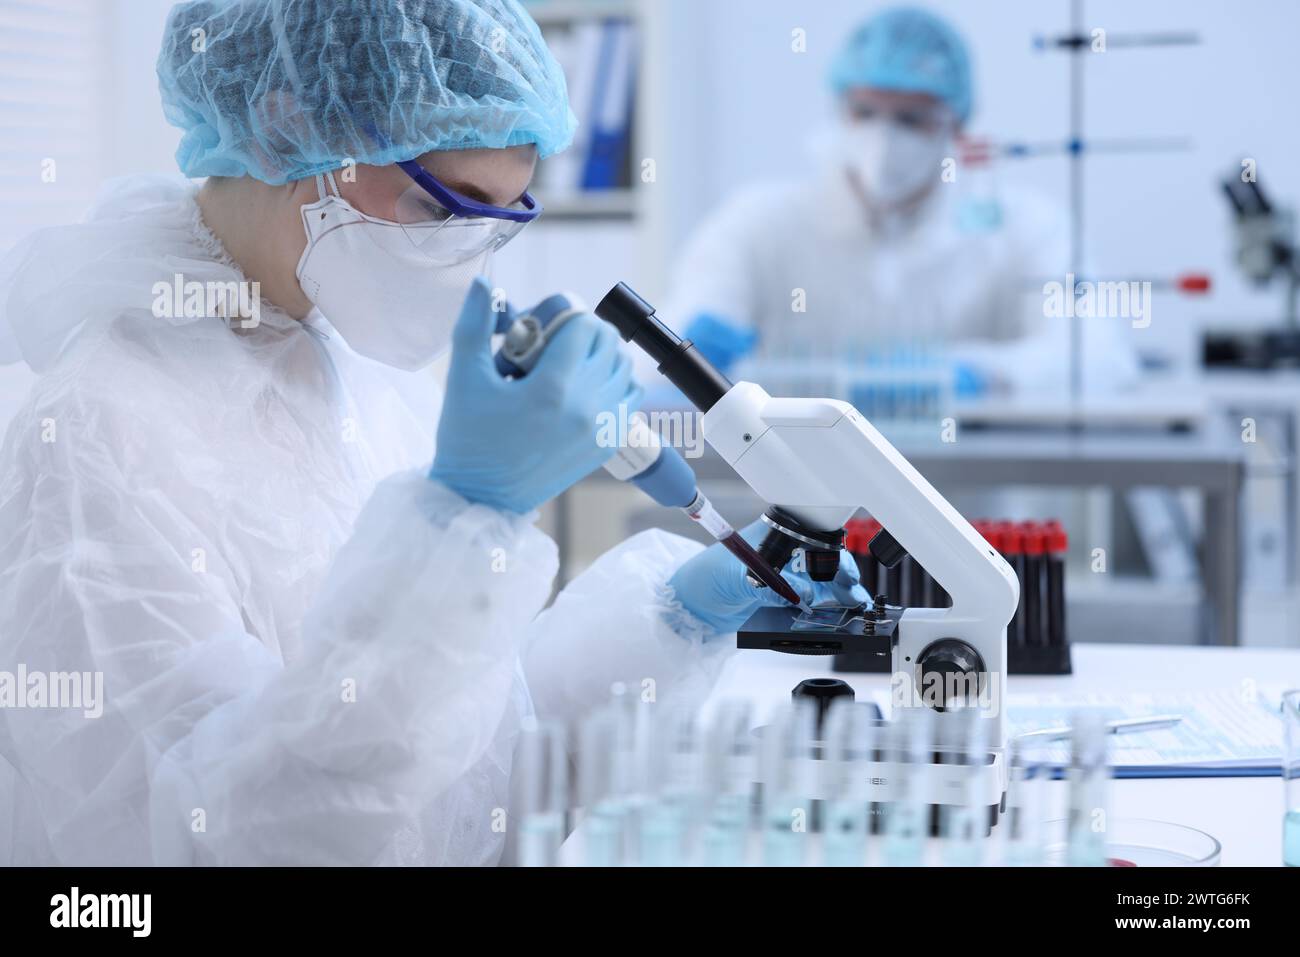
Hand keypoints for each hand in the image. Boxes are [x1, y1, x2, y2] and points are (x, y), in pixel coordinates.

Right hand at [430, 279, 642, 513]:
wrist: (481, 497)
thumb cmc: (467, 438)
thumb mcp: (463, 378)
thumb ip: (474, 324)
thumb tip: (483, 281)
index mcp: (552, 388)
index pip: (586, 327)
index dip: (568, 317)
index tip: (547, 327)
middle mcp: (586, 407)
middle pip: (610, 344)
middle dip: (585, 334)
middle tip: (556, 343)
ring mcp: (601, 429)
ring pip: (625, 369)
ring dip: (603, 357)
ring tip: (571, 366)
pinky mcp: (606, 446)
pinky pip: (629, 399)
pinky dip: (614, 385)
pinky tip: (586, 389)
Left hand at [668, 520, 869, 633]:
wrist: (688, 604)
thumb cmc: (702, 579)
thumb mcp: (735, 579)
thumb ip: (768, 585)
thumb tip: (800, 592)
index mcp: (769, 537)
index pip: (809, 540)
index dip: (831, 556)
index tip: (844, 574)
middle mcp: (779, 552)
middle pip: (820, 560)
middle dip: (840, 575)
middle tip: (853, 595)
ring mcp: (780, 574)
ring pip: (817, 579)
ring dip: (836, 591)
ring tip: (852, 604)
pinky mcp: (778, 595)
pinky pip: (807, 598)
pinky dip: (822, 605)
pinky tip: (834, 611)